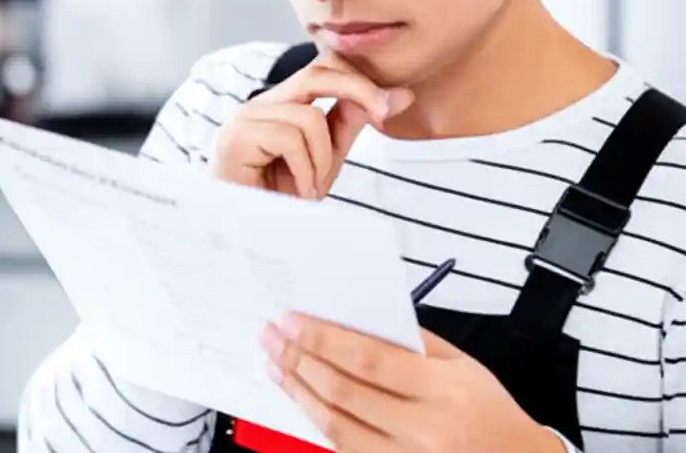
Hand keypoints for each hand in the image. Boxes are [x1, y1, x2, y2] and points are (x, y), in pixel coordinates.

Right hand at [212, 51, 413, 198]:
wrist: (248, 236)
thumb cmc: (281, 201)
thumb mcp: (327, 158)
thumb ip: (352, 123)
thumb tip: (401, 95)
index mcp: (280, 105)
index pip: (321, 69)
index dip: (358, 79)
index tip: (391, 104)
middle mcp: (260, 105)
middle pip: (315, 74)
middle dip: (357, 89)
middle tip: (383, 113)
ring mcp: (245, 119)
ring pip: (308, 117)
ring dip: (322, 159)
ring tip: (312, 187)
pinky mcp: (236, 137)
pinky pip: (289, 138)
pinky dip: (304, 170)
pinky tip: (298, 192)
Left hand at [261, 314, 565, 452]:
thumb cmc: (490, 412)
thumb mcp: (463, 365)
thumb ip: (412, 343)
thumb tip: (353, 320)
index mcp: (444, 390)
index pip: (368, 358)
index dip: (322, 338)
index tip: (290, 320)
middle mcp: (424, 429)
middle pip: (343, 391)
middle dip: (299, 359)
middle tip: (271, 336)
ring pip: (335, 424)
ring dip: (298, 391)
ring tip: (275, 364)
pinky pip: (343, 447)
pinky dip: (317, 419)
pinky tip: (301, 397)